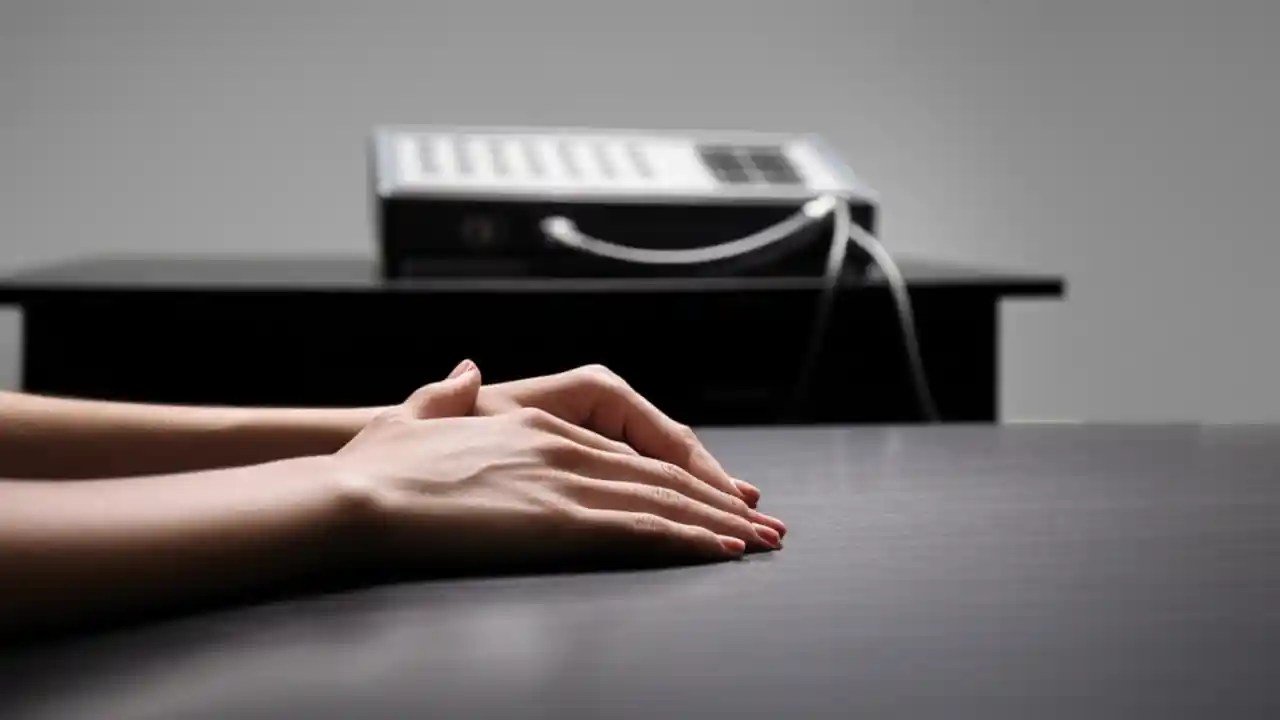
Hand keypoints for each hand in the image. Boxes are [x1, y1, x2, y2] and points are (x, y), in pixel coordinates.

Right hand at [329, 364, 781, 572]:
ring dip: (718, 520)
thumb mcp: (416, 414)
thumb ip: (448, 393)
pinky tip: (720, 550)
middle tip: (762, 520)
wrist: (358, 491)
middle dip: (717, 499)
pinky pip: (640, 526)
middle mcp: (562, 445)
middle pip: (659, 471)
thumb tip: (467, 373)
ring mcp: (564, 479)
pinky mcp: (560, 519)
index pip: (627, 449)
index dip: (676, 471)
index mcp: (536, 422)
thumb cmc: (378, 464)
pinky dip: (687, 537)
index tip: (711, 492)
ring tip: (761, 540)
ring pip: (663, 497)